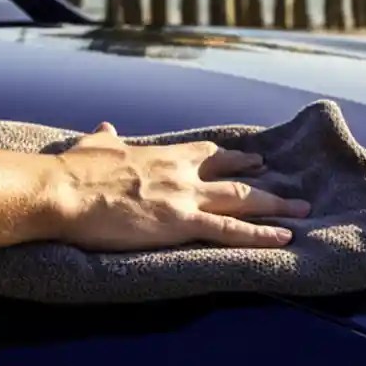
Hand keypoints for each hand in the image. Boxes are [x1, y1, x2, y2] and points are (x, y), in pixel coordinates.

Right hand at [47, 122, 309, 250]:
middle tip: (290, 189)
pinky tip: (283, 238)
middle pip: (235, 177)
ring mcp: (186, 197)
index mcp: (163, 155)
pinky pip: (230, 230)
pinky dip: (260, 235)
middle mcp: (183, 173)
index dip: (233, 158)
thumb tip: (105, 126)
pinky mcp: (182, 224)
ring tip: (302, 212)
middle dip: (264, 183)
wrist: (63, 191)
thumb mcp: (94, 146)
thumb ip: (106, 138)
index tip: (253, 161)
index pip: (208, 154)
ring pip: (243, 202)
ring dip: (276, 206)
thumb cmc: (74, 171)